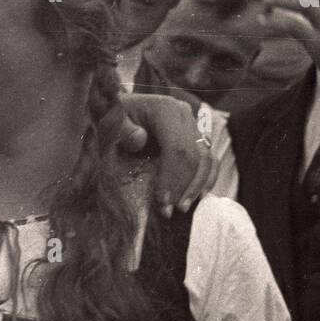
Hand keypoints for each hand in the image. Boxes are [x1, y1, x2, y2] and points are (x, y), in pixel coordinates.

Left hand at [115, 92, 214, 214]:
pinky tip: (196, 197)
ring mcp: (194, 125)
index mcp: (165, 109)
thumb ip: (122, 130)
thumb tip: (139, 139)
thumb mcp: (109, 122)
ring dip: (196, 186)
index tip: (161, 202)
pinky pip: (210, 160)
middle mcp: (185, 115)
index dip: (172, 177)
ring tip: (181, 208)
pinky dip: (205, 180)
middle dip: (183, 187)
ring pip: (206, 159)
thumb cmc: (114, 120)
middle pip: (194, 156)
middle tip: (168, 211)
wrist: (122, 110)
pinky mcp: (198, 137)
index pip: (176, 147)